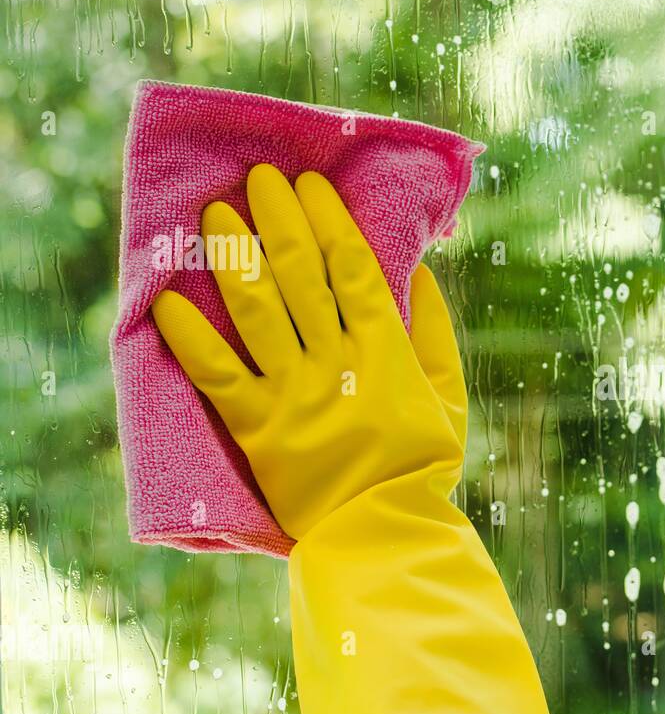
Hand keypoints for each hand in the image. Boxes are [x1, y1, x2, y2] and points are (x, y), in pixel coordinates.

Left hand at [151, 163, 466, 539]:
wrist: (383, 532)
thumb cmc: (422, 466)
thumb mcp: (449, 397)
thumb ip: (435, 334)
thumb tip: (419, 274)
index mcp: (385, 351)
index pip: (352, 268)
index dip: (329, 220)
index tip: (311, 184)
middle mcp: (335, 362)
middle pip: (301, 274)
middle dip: (279, 219)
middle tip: (259, 180)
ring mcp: (293, 394)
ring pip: (257, 310)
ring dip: (234, 257)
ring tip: (215, 217)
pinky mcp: (257, 428)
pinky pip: (216, 375)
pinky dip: (189, 338)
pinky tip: (166, 301)